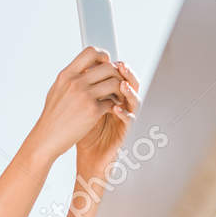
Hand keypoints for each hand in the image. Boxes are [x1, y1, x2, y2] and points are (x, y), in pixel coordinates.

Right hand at [26, 47, 134, 162]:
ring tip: (116, 96)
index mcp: (66, 75)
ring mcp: (84, 96)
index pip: (91, 51)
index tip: (105, 64)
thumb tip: (85, 67)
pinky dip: (115, 105)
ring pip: (114, 82)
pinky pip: (112, 101)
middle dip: (116, 74)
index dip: (103, 56)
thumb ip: (71, 77)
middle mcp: (75, 82)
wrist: (47, 138)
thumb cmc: (52, 116)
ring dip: (119, 89)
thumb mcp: (57, 89)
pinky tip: (112, 109)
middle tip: (116, 83)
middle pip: (108, 66)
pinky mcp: (92, 111)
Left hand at [75, 60, 140, 177]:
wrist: (87, 158)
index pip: (119, 78)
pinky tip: (116, 109)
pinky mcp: (126, 135)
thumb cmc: (84, 134)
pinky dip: (125, 115)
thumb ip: (84, 91)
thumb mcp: (82, 108)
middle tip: (121, 65)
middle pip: (131, 86)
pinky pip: (131, 123)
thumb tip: (79, 68)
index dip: (115, 68)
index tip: (107, 58)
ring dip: (130, 93)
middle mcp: (124, 108)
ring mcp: (126, 121)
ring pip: (135, 103)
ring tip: (122, 85)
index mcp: (113, 99)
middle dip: (127, 75)